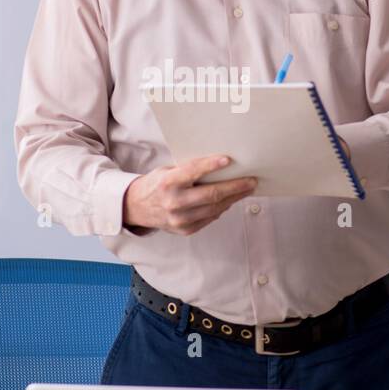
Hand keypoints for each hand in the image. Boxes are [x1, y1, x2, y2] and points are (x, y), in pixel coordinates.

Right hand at [123, 155, 257, 235]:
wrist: (137, 208)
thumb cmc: (157, 184)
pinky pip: (210, 218)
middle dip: (235, 187)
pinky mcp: (185, 230)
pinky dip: (222, 208)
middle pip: (211, 195)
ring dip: (234, 199)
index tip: (228, 159)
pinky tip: (230, 200)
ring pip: (214, 209)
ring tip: (247, 190)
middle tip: (251, 181)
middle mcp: (174, 202)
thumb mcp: (167, 171)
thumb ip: (189, 170)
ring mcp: (180, 219)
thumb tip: (220, 166)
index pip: (192, 172)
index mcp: (167, 183)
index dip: (211, 165)